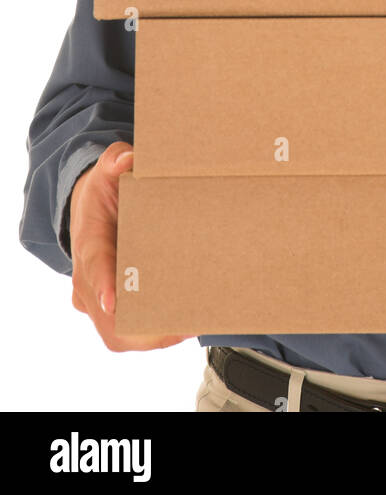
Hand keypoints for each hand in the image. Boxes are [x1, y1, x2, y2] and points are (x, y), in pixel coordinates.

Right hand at [69, 141, 191, 351]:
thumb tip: (128, 159)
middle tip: (181, 324)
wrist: (89, 210)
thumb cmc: (103, 191)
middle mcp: (86, 278)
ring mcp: (94, 298)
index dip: (102, 285)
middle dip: (140, 325)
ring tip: (189, 326)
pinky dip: (150, 334)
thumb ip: (115, 159)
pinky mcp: (107, 309)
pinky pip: (124, 332)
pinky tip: (182, 326)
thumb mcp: (106, 169)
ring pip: (115, 332)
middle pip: (106, 316)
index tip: (114, 300)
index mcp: (88, 243)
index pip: (93, 266)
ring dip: (150, 335)